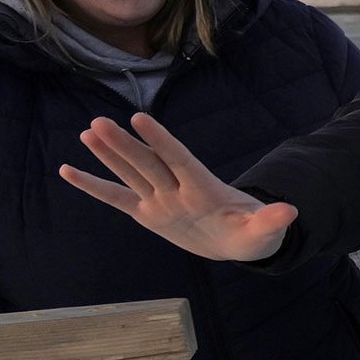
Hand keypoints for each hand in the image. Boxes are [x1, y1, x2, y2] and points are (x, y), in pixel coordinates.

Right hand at [60, 115, 296, 261]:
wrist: (235, 241)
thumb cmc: (252, 232)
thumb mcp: (265, 231)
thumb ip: (273, 220)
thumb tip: (291, 211)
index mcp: (204, 188)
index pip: (179, 160)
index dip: (162, 140)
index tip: (141, 119)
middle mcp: (177, 188)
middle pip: (148, 163)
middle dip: (125, 145)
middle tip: (100, 122)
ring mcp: (160, 199)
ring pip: (131, 174)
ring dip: (109, 155)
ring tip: (88, 132)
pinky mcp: (148, 213)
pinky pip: (116, 199)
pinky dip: (94, 187)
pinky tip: (68, 171)